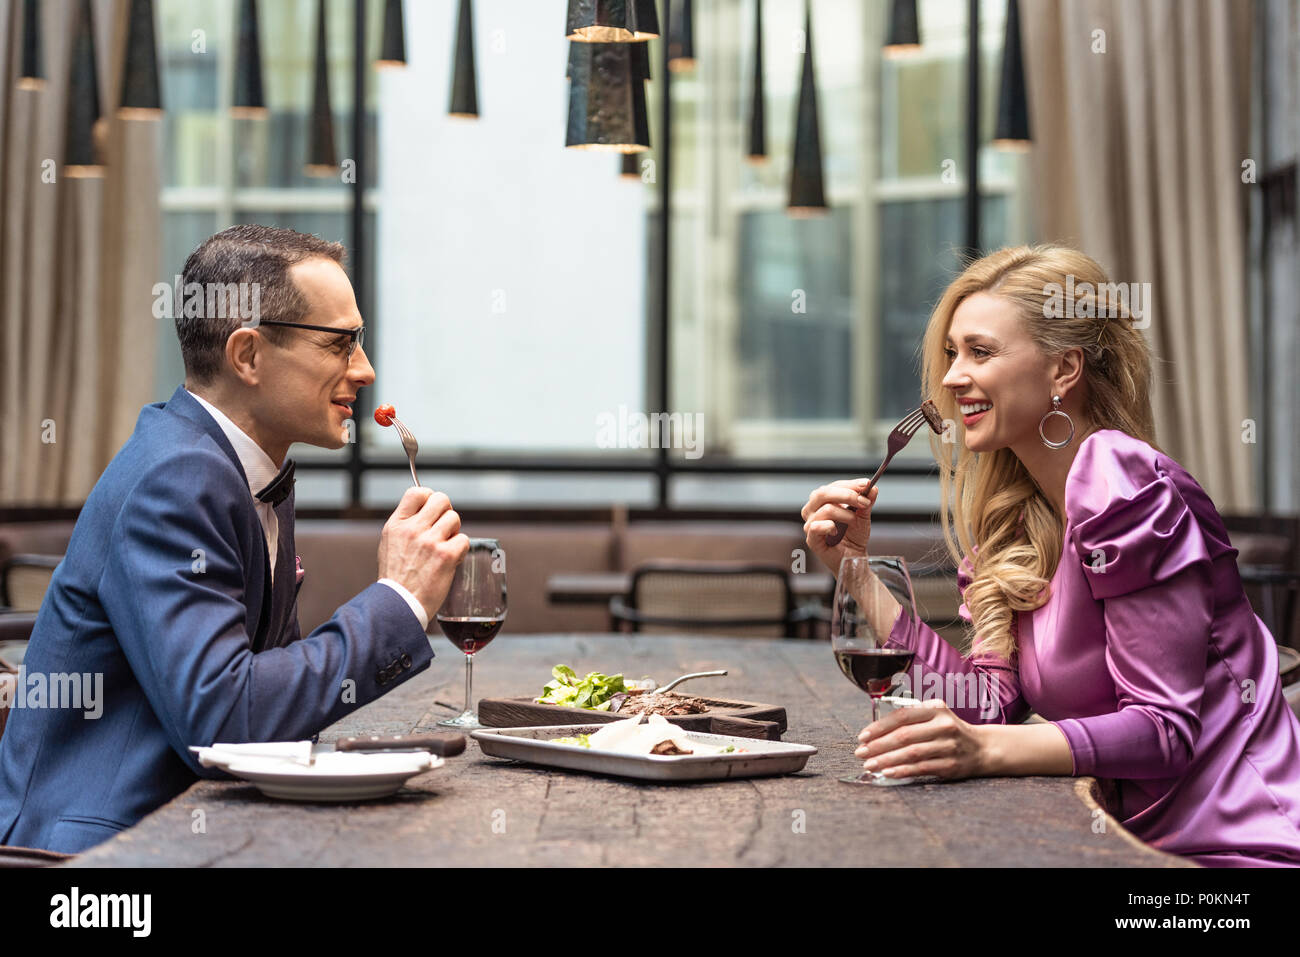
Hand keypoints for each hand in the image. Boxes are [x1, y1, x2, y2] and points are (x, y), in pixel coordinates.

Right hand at [377, 487, 469, 620]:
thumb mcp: (390, 545)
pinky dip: (461, 550)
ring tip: (446, 547)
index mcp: (396, 525)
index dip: (429, 497)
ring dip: (454, 532)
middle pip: (442, 499)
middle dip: (446, 512)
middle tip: (444, 528)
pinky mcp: (446, 556)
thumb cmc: (396, 579)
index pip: (417, 492)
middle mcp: (412, 529)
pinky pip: (464, 540)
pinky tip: (451, 560)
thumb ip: (405, 526)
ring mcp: (430, 541)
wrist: (399, 606)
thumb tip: (424, 511)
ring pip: (455, 518)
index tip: (432, 510)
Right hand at [801, 481, 877, 575]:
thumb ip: (866, 502)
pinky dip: (830, 526)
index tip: (866, 484)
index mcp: (823, 501)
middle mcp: (813, 510)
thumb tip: (872, 488)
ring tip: (854, 521)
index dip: (850, 484)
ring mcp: (810, 524)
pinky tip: (837, 531)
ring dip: (845, 514)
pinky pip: (817, 527)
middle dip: (847, 495)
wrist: (854, 558)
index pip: (833, 486)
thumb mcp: (863, 516)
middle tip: (863, 501)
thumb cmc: (854, 537)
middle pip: (823, 493)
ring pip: (825, 509)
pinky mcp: (811, 539)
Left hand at [854, 699, 987, 779]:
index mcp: (936, 709)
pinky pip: (922, 768)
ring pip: (911, 753)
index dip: (880, 727)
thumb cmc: (949, 731)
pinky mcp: (951, 765)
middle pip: (904, 735)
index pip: (902, 716)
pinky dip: (902, 770)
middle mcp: (943, 725)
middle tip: (861, 753)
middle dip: (878, 746)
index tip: (863, 737)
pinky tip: (888, 772)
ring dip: (886, 760)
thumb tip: (875, 732)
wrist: (982, 748)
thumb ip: (911, 718)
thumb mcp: (935, 716)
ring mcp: (949, 746)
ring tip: (870, 765)